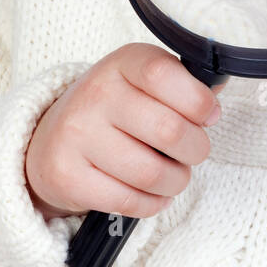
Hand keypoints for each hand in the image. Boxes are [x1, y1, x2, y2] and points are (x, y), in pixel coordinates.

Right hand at [24, 43, 222, 219]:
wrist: (50, 140)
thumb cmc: (115, 110)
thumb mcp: (143, 82)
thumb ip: (183, 85)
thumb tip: (215, 98)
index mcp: (121, 63)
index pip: (163, 74)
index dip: (198, 100)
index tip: (207, 114)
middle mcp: (95, 94)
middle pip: (169, 131)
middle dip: (196, 149)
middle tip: (192, 151)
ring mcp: (77, 135)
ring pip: (153, 173)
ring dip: (176, 181)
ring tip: (172, 174)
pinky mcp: (68, 176)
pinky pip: (130, 202)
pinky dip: (152, 203)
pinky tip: (150, 192)